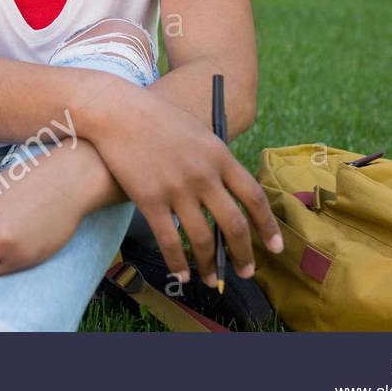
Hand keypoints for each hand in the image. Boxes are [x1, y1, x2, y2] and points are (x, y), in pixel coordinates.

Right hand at [87, 84, 282, 286]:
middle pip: (234, 224)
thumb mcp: (197, 131)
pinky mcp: (149, 199)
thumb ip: (215, 160)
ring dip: (210, 265)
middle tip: (247, 272)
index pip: (254, 197)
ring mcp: (176, 188)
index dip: (267, 227)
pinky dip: (178, 263)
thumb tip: (227, 195)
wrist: (116, 111)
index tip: (275, 247)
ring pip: (202, 239)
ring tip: (214, 279)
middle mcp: (203, 175)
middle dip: (243, 254)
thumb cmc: (155, 118)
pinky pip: (169, 240)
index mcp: (220, 155)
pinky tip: (183, 275)